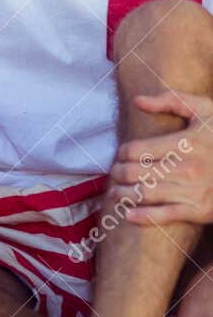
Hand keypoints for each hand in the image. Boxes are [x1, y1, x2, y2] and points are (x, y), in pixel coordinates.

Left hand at [109, 89, 212, 226]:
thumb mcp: (204, 111)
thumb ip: (171, 100)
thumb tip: (138, 101)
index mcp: (185, 143)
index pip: (138, 150)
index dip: (123, 153)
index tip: (120, 154)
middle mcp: (187, 168)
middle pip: (137, 172)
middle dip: (119, 173)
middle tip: (113, 174)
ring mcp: (192, 191)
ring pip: (145, 194)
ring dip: (123, 195)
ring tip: (114, 193)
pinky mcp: (199, 211)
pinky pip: (164, 216)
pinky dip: (142, 216)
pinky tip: (128, 214)